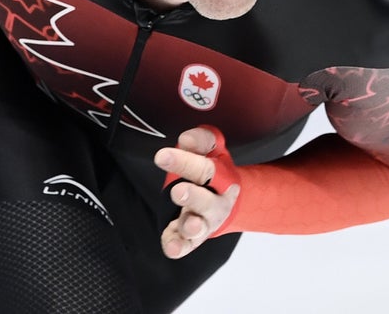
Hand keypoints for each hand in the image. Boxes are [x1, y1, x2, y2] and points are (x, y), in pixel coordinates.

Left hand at [154, 126, 239, 258]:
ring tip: (188, 224)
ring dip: (192, 226)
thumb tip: (187, 139)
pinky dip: (179, 247)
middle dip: (194, 196)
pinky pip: (185, 246)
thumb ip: (201, 140)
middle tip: (178, 191)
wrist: (226, 202)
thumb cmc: (214, 174)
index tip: (162, 156)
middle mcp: (215, 203)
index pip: (207, 169)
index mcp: (222, 179)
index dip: (185, 162)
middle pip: (206, 202)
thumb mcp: (212, 151)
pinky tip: (173, 248)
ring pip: (199, 228)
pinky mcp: (191, 239)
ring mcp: (204, 223)